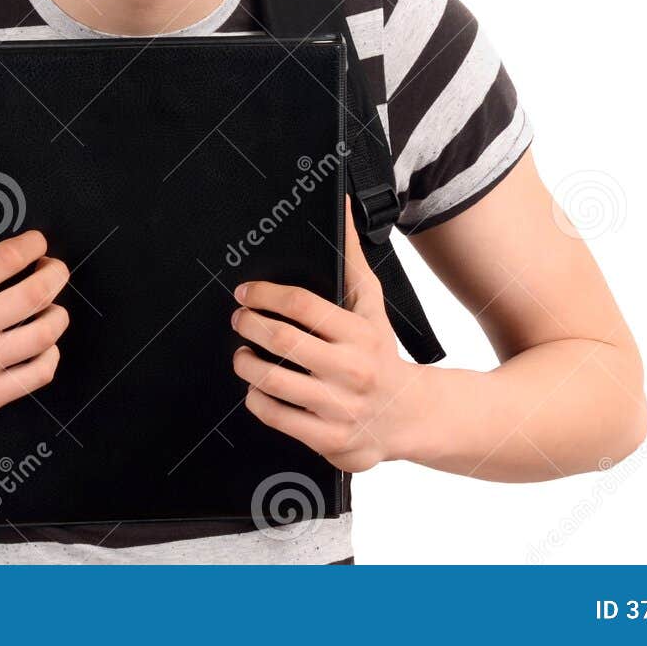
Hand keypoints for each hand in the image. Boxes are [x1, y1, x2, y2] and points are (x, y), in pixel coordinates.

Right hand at [0, 193, 69, 434]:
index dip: (34, 244)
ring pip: (43, 334)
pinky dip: (51, 355)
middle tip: (54, 268)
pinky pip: (37, 375)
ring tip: (51, 305)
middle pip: (35, 294)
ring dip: (58, 313)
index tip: (37, 243)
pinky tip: (43, 344)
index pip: (7, 258)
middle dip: (55, 273)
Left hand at [230, 194, 426, 471]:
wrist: (408, 416)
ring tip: (243, 355)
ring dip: (246, 364)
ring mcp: (339, 407)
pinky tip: (257, 389)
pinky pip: (274, 416)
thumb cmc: (380, 353)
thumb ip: (351, 259)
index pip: (303, 305)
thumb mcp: (371, 306)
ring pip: (272, 381)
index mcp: (359, 334)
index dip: (266, 295)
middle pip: (282, 340)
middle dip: (249, 325)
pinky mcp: (328, 439)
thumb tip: (343, 206)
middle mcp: (350, 370)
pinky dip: (256, 400)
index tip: (246, 293)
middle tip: (238, 320)